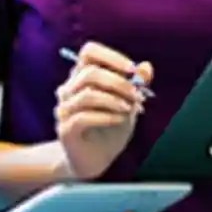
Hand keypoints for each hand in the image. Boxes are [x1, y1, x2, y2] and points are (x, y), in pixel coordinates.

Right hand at [55, 42, 152, 179]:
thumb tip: (147, 66)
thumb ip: (137, 85)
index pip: (89, 52)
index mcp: (82, 76)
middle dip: (119, 83)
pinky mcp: (65, 129)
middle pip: (90, 73)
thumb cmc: (111, 127)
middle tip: (137, 96)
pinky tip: (120, 120)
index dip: (111, 57)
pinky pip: (84, 117)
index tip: (133, 70)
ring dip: (114, 100)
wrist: (97, 159)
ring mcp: (64, 109)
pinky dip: (107, 116)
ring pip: (87, 95)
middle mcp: (68, 89)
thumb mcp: (129, 104)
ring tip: (130, 109)